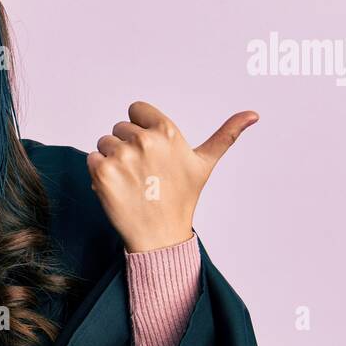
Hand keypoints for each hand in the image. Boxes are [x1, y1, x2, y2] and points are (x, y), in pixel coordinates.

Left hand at [85, 101, 257, 252]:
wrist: (160, 236)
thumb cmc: (182, 198)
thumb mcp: (204, 163)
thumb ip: (226, 135)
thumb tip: (254, 114)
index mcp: (166, 131)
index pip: (136, 109)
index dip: (140, 128)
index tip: (151, 151)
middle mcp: (144, 140)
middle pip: (119, 128)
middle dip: (126, 147)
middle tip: (144, 173)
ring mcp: (122, 156)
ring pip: (104, 143)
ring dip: (112, 160)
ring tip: (132, 181)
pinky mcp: (103, 172)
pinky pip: (92, 159)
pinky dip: (99, 173)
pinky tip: (118, 188)